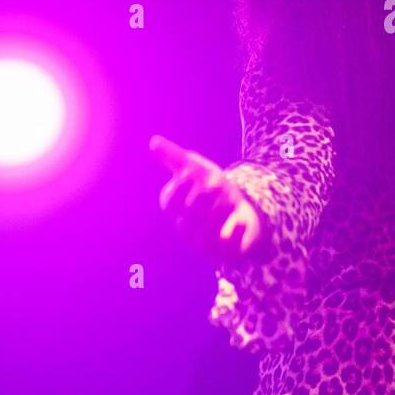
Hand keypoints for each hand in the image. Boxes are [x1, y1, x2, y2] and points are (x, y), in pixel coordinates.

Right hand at [149, 134, 266, 262]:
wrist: (241, 211)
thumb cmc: (212, 190)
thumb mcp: (197, 168)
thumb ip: (175, 157)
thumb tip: (153, 142)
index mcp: (175, 209)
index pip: (170, 202)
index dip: (182, 187)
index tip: (194, 173)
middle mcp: (186, 228)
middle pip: (189, 216)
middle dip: (206, 196)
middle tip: (219, 185)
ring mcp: (204, 243)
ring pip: (206, 233)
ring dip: (220, 212)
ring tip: (231, 199)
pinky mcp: (225, 252)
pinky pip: (226, 250)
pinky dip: (234, 235)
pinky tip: (240, 223)